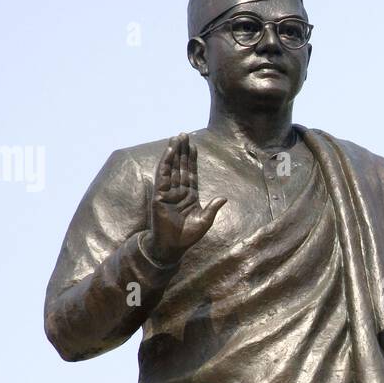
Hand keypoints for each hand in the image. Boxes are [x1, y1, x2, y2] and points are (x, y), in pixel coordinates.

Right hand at [144, 132, 225, 264]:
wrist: (173, 247)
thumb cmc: (188, 236)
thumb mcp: (205, 221)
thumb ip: (213, 208)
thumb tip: (223, 198)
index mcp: (189, 196)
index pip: (191, 173)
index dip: (192, 160)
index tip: (193, 146)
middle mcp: (178, 191)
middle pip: (181, 167)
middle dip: (183, 151)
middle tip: (184, 134)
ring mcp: (168, 192)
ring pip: (171, 168)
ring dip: (174, 152)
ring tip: (176, 138)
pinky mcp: (159, 195)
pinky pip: (163, 176)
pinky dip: (166, 163)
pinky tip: (169, 151)